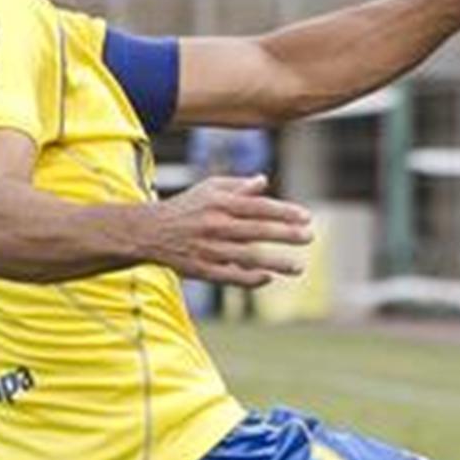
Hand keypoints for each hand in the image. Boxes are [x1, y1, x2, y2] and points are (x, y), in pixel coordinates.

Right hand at [150, 174, 312, 287]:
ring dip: (276, 262)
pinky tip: (269, 277)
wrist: (149, 231)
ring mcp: (209, 249)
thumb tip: (264, 181)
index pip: (258, 207)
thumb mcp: (209, 189)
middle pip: (257, 230)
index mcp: (220, 203)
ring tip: (299, 267)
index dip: (284, 211)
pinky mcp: (201, 269)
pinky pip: (231, 277)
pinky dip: (251, 278)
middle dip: (286, 234)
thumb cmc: (186, 207)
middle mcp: (215, 225)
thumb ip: (238, 186)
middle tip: (310, 237)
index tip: (307, 217)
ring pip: (248, 257)